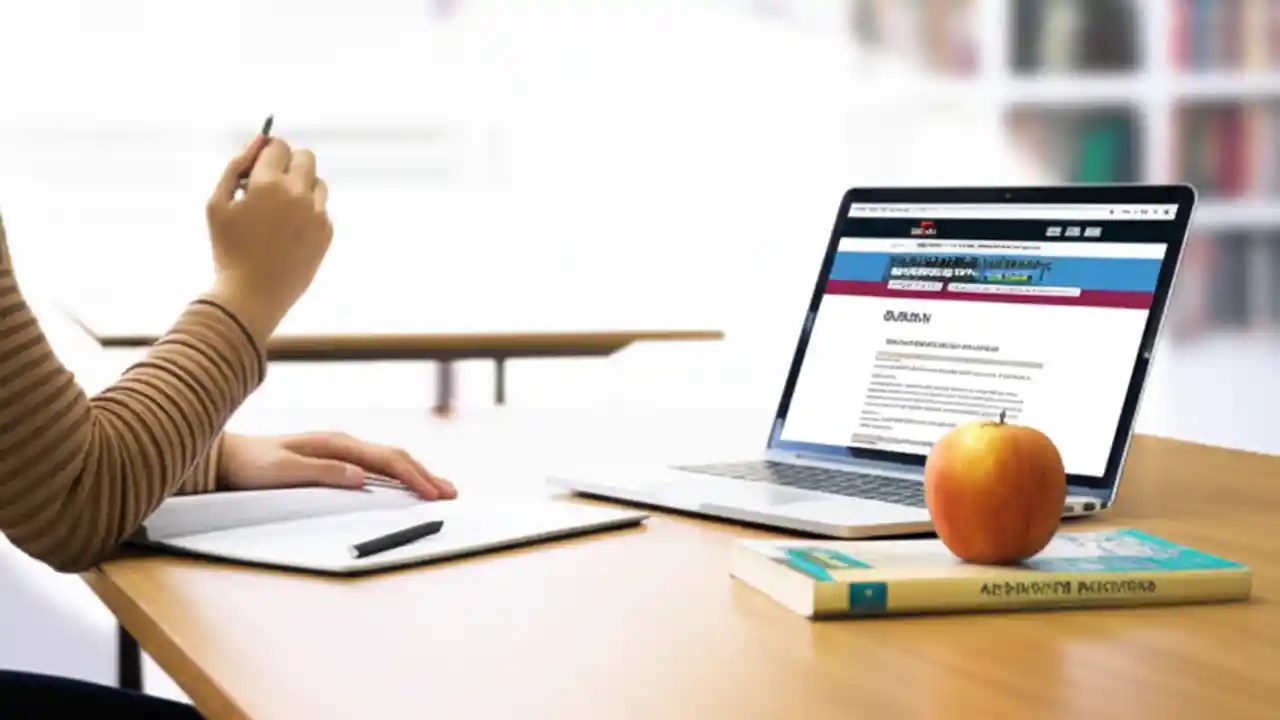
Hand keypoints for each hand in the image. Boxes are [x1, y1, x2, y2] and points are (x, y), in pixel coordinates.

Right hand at [204, 135, 332, 346]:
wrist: (252, 294)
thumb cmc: (228, 249)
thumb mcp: (217, 204)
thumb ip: (236, 167)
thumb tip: (257, 140)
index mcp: (268, 183)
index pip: (278, 145)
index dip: (266, 153)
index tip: (258, 167)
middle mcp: (298, 194)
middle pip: (305, 156)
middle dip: (288, 163)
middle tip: (270, 184)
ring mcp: (316, 214)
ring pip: (317, 182)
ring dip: (301, 187)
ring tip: (279, 210)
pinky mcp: (326, 233)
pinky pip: (321, 209)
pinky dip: (307, 213)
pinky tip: (288, 233)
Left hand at [217, 432, 456, 500]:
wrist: (229, 457)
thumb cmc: (253, 465)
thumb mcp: (284, 471)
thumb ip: (323, 473)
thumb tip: (362, 478)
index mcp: (337, 444)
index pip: (387, 459)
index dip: (413, 476)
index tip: (432, 493)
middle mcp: (344, 444)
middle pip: (396, 457)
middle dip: (425, 474)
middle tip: (450, 493)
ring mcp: (342, 451)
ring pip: (389, 460)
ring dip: (416, 474)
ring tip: (439, 488)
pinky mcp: (337, 460)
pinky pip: (377, 466)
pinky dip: (399, 475)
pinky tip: (407, 484)